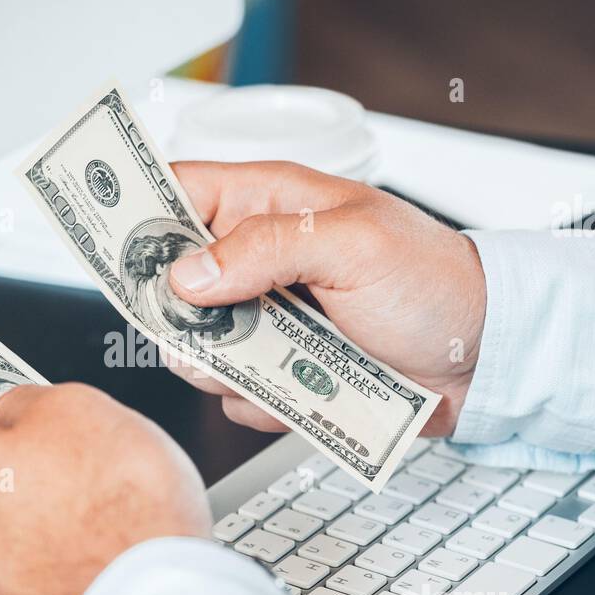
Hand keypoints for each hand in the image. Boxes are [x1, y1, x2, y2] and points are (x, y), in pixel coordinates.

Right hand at [166, 161, 485, 435]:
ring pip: (194, 347)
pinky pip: (234, 394)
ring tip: (279, 361)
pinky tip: (303, 391)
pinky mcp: (280, 373)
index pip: (176, 192)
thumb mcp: (354, 243)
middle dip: (182, 316)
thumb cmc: (434, 279)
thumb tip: (188, 274)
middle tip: (216, 328)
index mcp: (267, 205)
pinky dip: (258, 402)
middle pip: (168, 283)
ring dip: (221, 365)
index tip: (112, 248)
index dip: (135, 213)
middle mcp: (255, 260)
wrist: (483, 356)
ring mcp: (265, 319)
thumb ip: (264, 249)